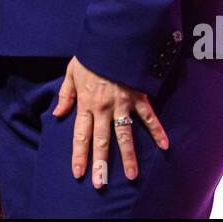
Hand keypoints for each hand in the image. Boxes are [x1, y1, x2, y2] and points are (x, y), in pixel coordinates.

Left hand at [53, 56, 168, 187]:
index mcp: (86, 103)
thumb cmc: (92, 55)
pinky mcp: (139, 96)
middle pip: (102, 140)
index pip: (81, 134)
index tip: (78, 173)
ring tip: (131, 176)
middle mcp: (103, 107)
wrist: (112, 38)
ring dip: (128, 156)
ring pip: (125, 134)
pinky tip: (165, 146)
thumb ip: (66, 95)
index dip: (79, 155)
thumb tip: (58, 114)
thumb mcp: (71, 72)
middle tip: (101, 183)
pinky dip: (157, 131)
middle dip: (101, 163)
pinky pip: (149, 116)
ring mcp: (122, 103)